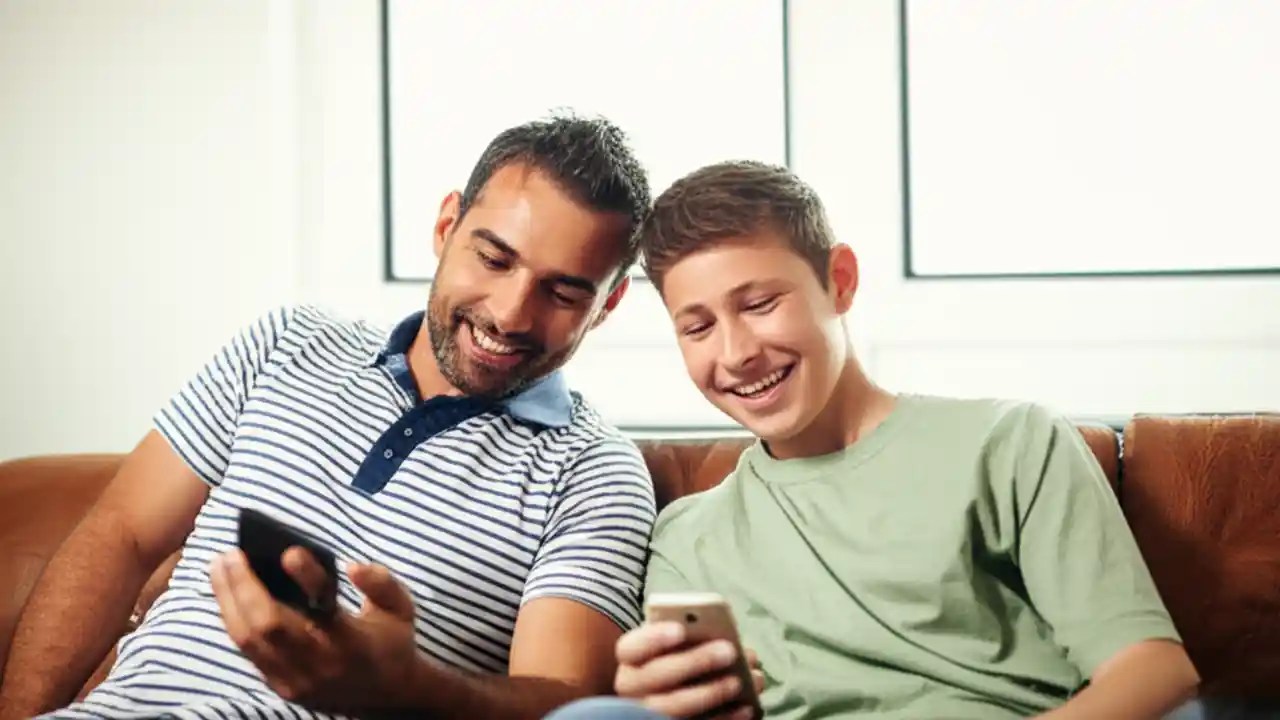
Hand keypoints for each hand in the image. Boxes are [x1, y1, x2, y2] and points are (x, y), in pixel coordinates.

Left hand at [210, 548, 420, 711]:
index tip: (289, 551)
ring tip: (220, 568)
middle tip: (231, 553)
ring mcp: (297, 679)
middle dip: (244, 586)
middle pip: (269, 625)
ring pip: (250, 640)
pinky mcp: (281, 687)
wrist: (387, 696)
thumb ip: (382, 583)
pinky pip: (248, 651)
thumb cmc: (391, 641)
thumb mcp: (401, 608)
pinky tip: (227, 595)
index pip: (325, 608)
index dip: (307, 578)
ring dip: (228, 601)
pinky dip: (234, 619)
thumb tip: (353, 567)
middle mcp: (321, 664)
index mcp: (354, 642)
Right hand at [614, 621, 764, 719]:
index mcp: (631, 659)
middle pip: (656, 675)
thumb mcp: (681, 645)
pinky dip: (724, 718)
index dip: (654, 638)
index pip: (630, 648)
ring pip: (672, 708)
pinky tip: (747, 707)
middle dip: (695, 662)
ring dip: (709, 693)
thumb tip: (729, 640)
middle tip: (729, 650)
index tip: (681, 629)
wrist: (679, 694)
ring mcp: (648, 713)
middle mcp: (633, 688)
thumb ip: (696, 637)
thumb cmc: (684, 659)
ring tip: (738, 681)